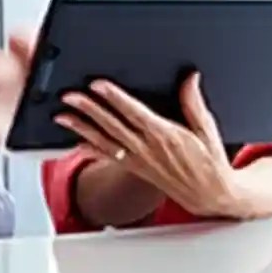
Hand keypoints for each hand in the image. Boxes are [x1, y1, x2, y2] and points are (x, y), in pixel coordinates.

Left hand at [55, 72, 242, 218]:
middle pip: (111, 125)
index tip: (98, 85)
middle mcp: (147, 148)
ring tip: (63, 116)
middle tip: (70, 96)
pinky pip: (108, 158)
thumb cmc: (208, 161)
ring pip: (104, 141)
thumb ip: (194, 102)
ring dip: (81, 128)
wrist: (208, 195)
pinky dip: (90, 149)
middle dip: (88, 109)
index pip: (133, 112)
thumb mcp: (207, 129)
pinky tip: (76, 141)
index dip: (114, 97)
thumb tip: (190, 77)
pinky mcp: (134, 168)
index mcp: (164, 135)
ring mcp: (138, 160)